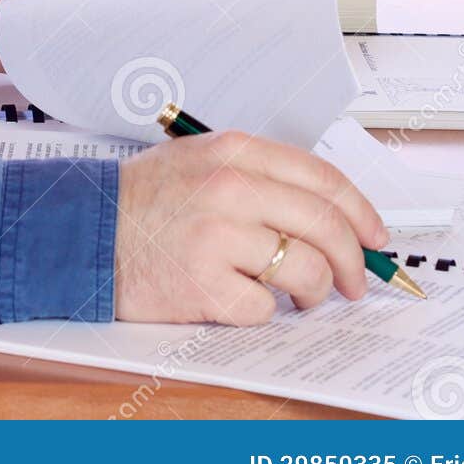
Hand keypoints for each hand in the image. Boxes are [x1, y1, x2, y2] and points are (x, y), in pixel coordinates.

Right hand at [114, 129, 388, 324]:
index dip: (361, 212)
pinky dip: (262, 312)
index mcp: (237, 151)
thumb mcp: (204, 161)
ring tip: (295, 296)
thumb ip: (263, 176)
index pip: (323, 178)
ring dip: (312, 294)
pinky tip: (239, 298)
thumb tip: (331, 213)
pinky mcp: (205, 286)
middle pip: (326, 226)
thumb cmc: (145, 200)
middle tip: (355, 283)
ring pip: (306, 272)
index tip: (376, 236)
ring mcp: (219, 237)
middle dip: (355, 263)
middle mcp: (232, 187)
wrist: (86, 230)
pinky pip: (265, 309)